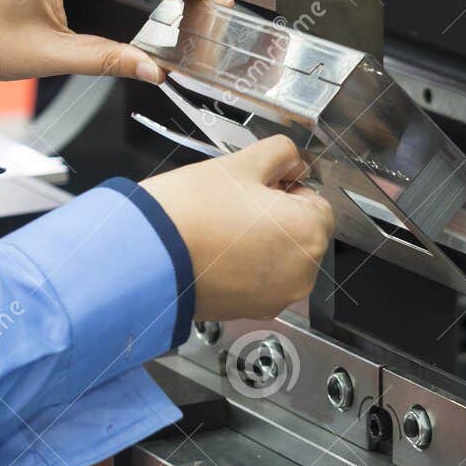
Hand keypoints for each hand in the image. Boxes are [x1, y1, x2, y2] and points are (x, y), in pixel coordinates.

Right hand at [142, 137, 335, 321]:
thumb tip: (292, 160)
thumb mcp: (241, 164)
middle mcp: (302, 272)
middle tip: (238, 205)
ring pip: (282, 258)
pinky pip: (261, 281)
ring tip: (223, 228)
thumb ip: (281, 154)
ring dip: (263, 242)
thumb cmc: (189, 214)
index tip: (263, 187)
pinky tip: (218, 250)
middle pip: (302, 233)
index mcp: (308, 233)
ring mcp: (277, 296)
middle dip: (277, 217)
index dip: (288, 189)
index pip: (318, 204)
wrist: (147, 258)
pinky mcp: (253, 311)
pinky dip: (247, 267)